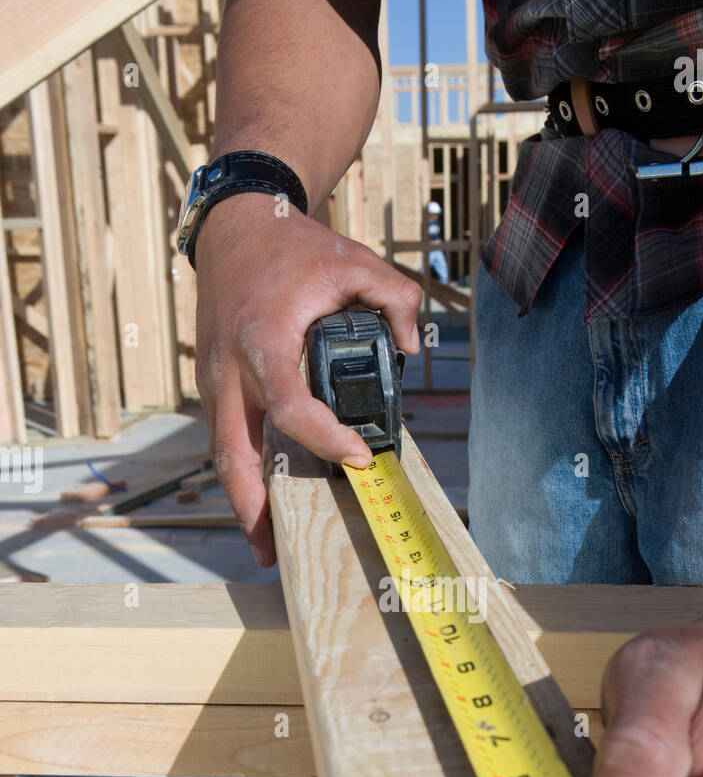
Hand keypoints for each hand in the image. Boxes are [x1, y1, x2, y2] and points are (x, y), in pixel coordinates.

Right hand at [194, 193, 421, 565]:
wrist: (234, 227)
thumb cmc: (291, 246)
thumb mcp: (353, 259)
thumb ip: (394, 298)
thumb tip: (414, 347)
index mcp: (263, 337)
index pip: (289, 404)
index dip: (324, 436)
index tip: (360, 456)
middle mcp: (230, 367)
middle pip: (232, 452)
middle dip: (252, 505)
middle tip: (275, 550)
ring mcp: (215, 380)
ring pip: (222, 453)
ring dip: (242, 500)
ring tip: (266, 543)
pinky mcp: (214, 386)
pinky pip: (225, 438)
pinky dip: (242, 472)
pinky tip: (264, 500)